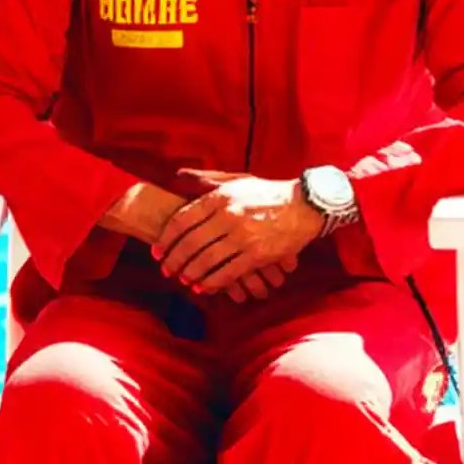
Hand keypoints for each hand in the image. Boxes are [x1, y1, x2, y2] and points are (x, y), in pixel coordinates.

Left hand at [154, 176, 322, 294]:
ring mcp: (243, 237)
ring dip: (190, 273)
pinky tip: (203, 287)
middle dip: (174, 260)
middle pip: (191, 243)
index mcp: (221, 197)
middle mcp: (229, 216)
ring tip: (182, 279)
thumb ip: (206, 179)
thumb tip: (177, 176)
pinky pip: (228, 273)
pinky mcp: (258, 255)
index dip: (166, 238)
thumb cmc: (268, 193)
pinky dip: (212, 283)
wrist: (305, 205)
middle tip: (166, 270)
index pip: (183, 219)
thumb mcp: (237, 180)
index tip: (157, 250)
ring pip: (206, 261)